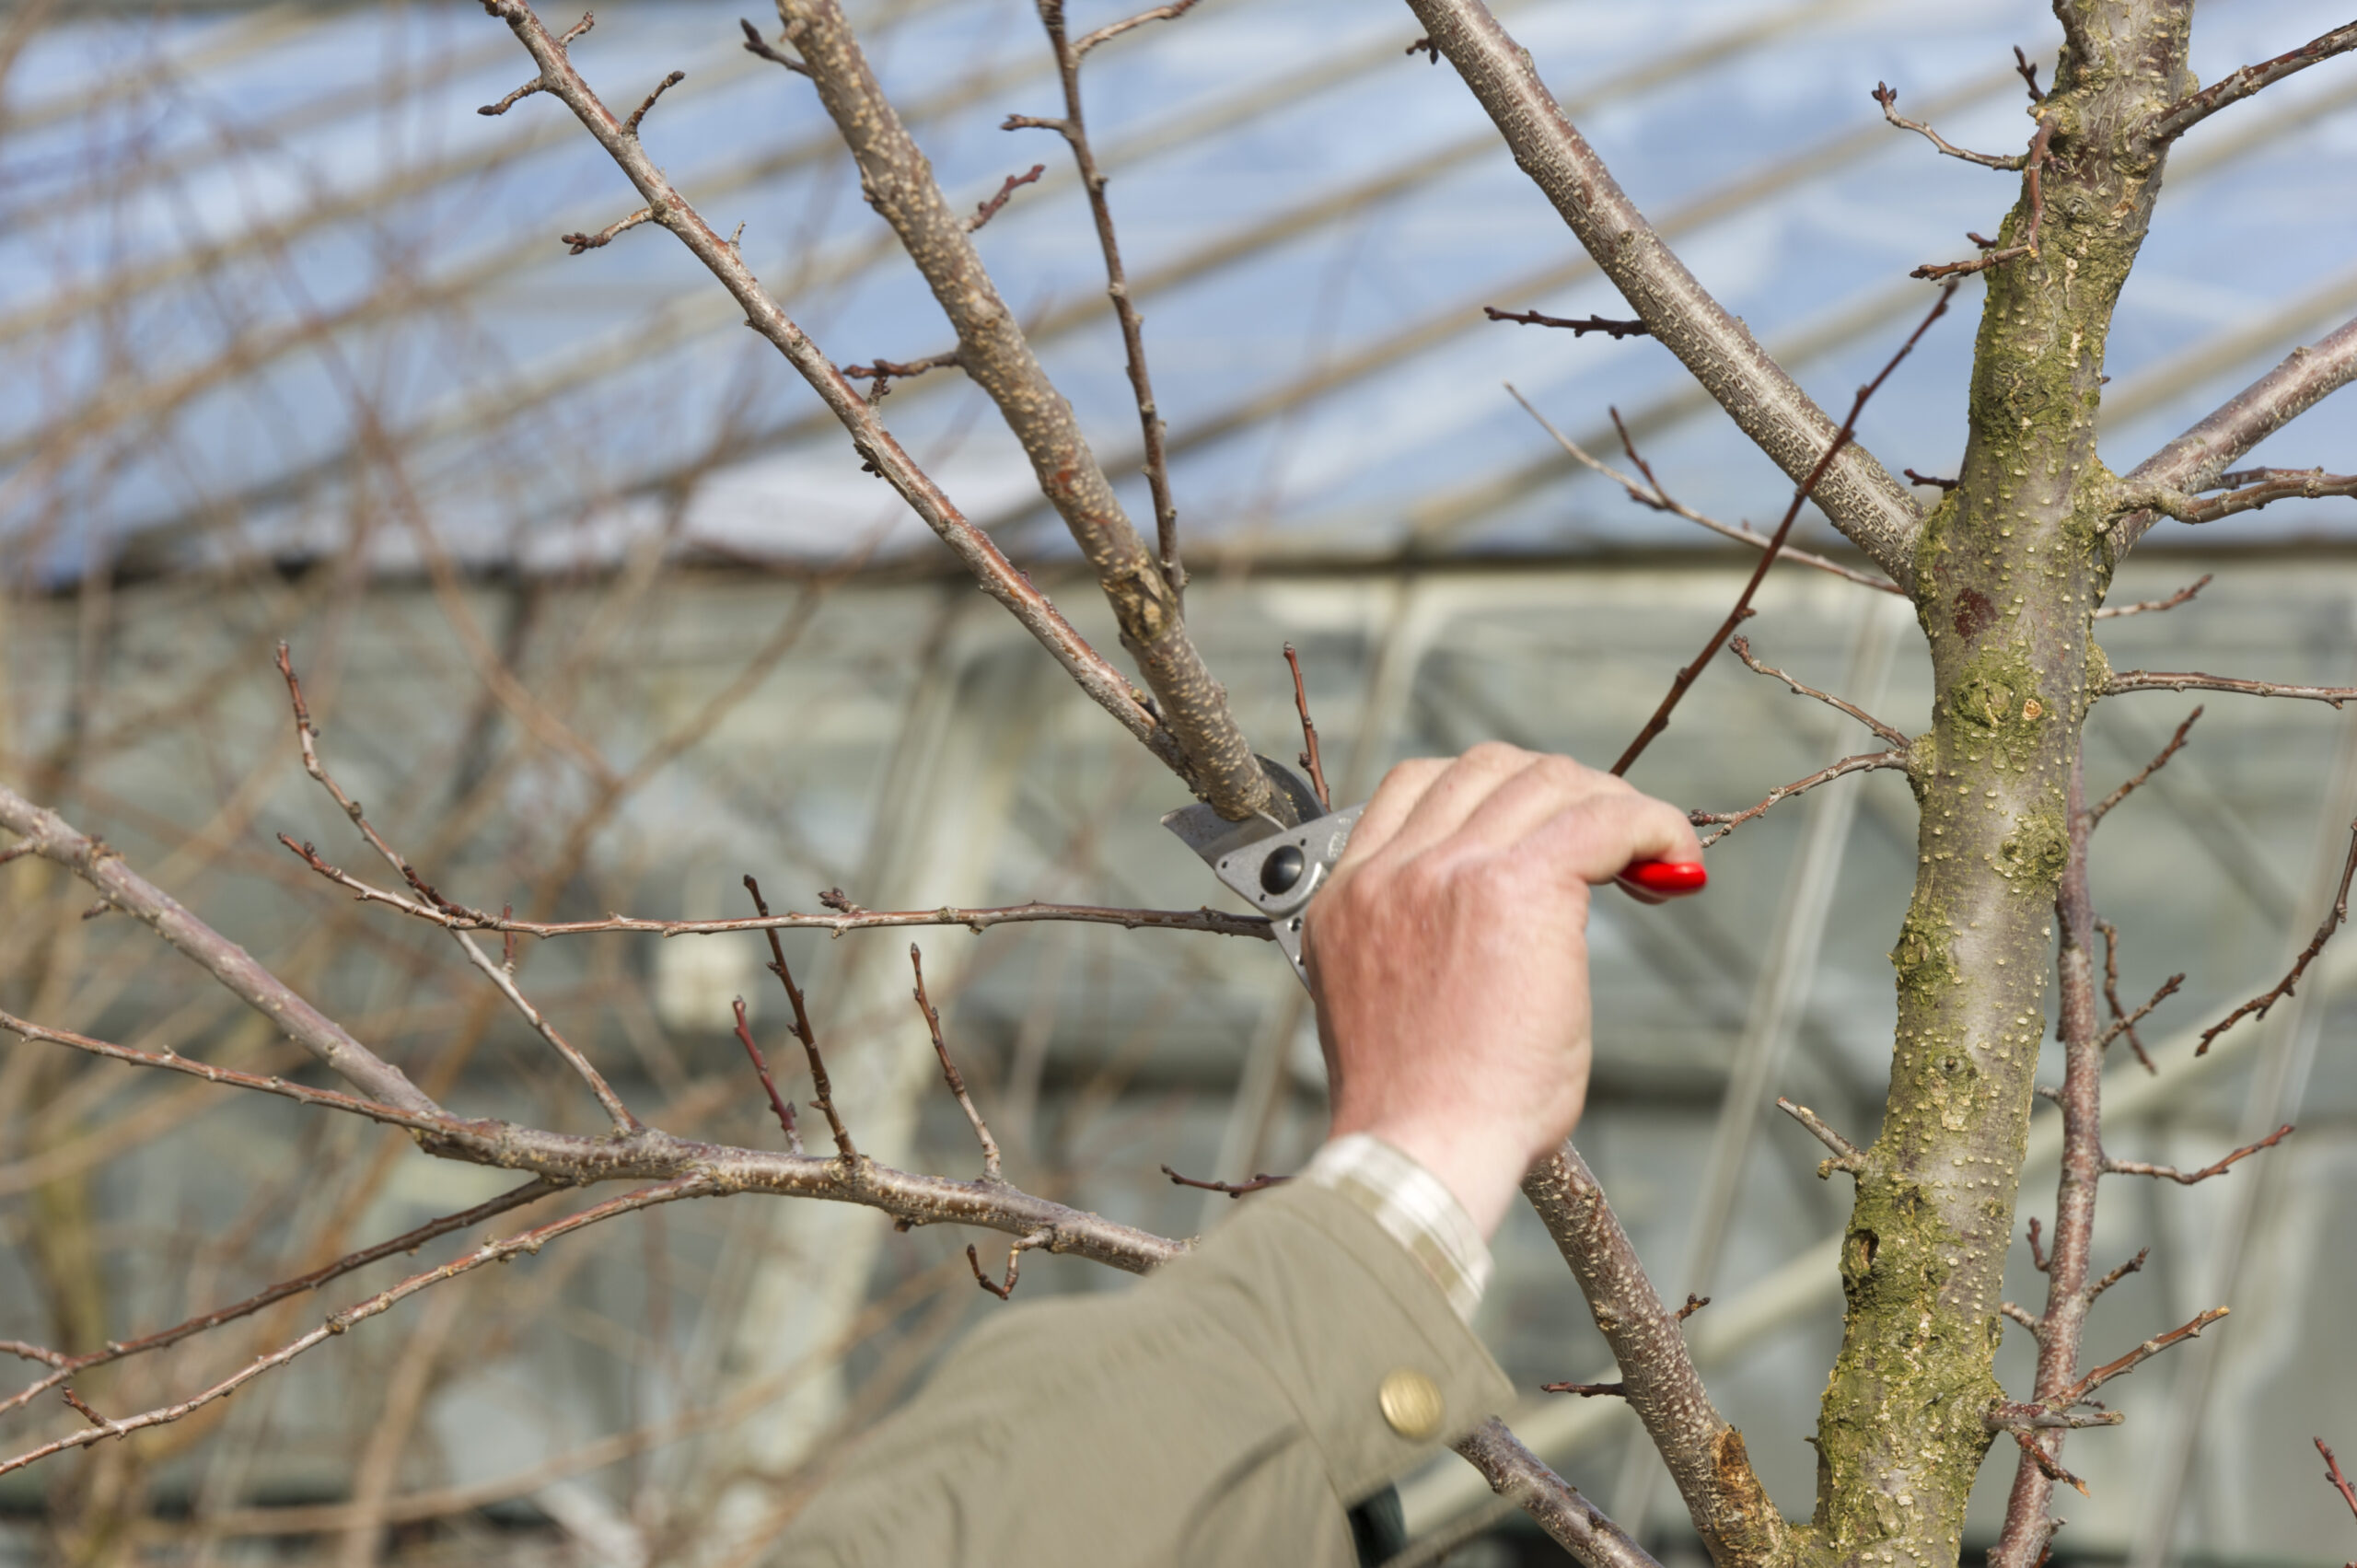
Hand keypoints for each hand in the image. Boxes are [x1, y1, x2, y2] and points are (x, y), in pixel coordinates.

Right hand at [1301, 744, 1701, 1236]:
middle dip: (1561, 792)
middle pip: (1488, 766)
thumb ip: (1433, 949)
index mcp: (1351, 897)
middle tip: (1612, 849)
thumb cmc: (1424, 1117)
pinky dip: (1652, 828)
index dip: (1495, 793)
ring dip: (1611, 809)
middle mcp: (1390, 871)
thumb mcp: (1400, 1009)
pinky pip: (1603, 817)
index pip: (1418, 785)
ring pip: (1548, 781)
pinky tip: (1677, 866)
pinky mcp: (1514, 886)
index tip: (1546, 835)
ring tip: (1653, 862)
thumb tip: (1504, 941)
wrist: (1421, 1151)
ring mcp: (1445, 870)